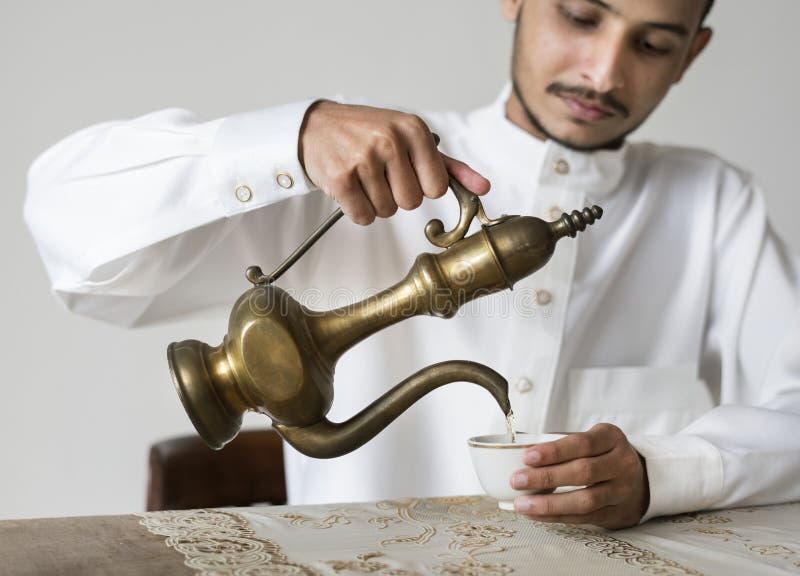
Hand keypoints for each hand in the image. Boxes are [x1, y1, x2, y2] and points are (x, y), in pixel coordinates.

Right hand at [299, 101, 490, 224]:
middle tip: (380, 175)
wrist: (318, 127)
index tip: (405, 172)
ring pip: (387, 211)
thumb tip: (483, 188)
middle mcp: (390, 140)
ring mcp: (364, 158)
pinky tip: (351, 187)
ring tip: (363, 178)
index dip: (421, 187)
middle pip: (412, 202)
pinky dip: (358, 210)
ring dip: (376, 202)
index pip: (436, 187)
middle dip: (397, 196)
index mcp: (413, 129)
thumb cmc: (368, 134)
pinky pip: (364, 216)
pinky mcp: (341, 178)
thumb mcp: (411, 141)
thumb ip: (449, 167)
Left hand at [510, 423, 649, 528]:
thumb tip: (518, 449)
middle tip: (517, 480)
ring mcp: (621, 491)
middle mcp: (621, 464)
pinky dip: (556, 517)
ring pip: (584, 500)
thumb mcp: (591, 439)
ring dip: (548, 504)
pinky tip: (535, 514)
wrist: (643, 480)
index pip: (582, 443)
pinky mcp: (616, 514)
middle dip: (546, 477)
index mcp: (611, 438)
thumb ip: (562, 443)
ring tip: (521, 504)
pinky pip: (583, 518)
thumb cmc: (603, 455)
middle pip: (583, 472)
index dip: (554, 451)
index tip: (527, 456)